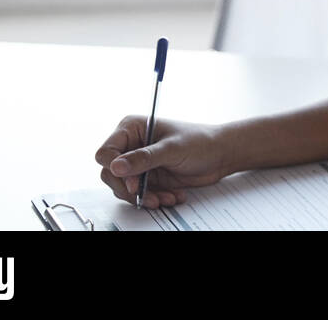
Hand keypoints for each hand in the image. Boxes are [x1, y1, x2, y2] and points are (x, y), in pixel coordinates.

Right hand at [94, 115, 231, 208]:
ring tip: (165, 197)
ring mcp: (139, 163)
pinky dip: (154, 198)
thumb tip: (116, 166)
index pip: (106, 152)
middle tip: (147, 195)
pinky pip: (139, 195)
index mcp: (132, 128)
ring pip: (124, 188)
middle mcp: (132, 145)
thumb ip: (144, 158)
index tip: (133, 182)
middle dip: (130, 189)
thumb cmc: (201, 141)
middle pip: (111, 174)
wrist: (220, 155)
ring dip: (144, 197)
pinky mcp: (148, 178)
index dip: (115, 169)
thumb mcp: (172, 149)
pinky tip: (172, 195)